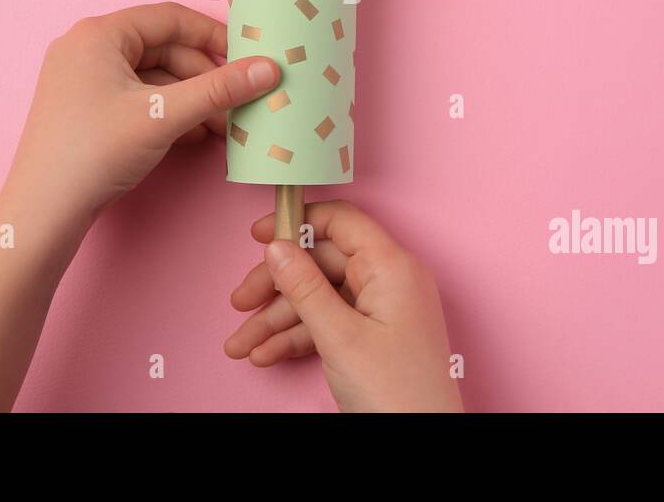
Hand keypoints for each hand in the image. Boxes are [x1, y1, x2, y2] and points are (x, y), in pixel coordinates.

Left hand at [5, 2, 279, 224]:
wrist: (43, 212)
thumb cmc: (94, 153)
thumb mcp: (164, 116)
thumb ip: (219, 89)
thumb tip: (269, 68)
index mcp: (99, 34)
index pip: (170, 18)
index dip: (214, 37)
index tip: (248, 58)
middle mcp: (87, 47)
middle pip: (163, 49)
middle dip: (204, 78)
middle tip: (238, 103)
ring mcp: (83, 79)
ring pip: (153, 77)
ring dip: (190, 99)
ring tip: (222, 127)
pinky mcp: (86, 108)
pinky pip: (138, 97)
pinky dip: (168, 112)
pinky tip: (194, 136)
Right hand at [224, 201, 463, 412]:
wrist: (423, 441)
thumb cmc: (399, 393)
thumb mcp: (340, 336)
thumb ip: (304, 287)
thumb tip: (278, 247)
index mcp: (391, 266)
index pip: (341, 222)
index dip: (298, 223)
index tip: (259, 234)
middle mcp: (389, 280)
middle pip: (321, 264)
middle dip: (276, 287)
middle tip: (240, 302)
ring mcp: (382, 309)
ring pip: (319, 299)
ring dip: (277, 321)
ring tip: (242, 344)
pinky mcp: (374, 335)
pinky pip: (329, 323)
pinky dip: (297, 337)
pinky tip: (266, 354)